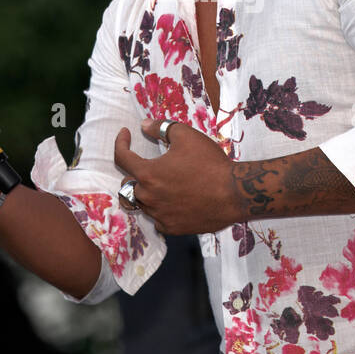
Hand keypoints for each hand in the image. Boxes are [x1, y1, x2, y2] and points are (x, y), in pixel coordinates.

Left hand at [112, 118, 237, 234]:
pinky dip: (160, 209)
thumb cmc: (210, 163)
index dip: (120, 142)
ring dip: (147, 192)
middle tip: (151, 165)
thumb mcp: (187, 136)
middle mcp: (149, 197)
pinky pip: (157, 218)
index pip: (122, 158)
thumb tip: (144, 125)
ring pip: (142, 203)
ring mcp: (159, 215)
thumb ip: (162, 128)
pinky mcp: (172, 228)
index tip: (125, 134)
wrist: (234, 194)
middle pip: (128, 184)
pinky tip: (173, 201)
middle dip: (136, 172)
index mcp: (148, 174)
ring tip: (163, 183)